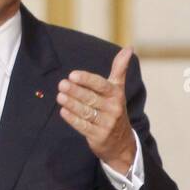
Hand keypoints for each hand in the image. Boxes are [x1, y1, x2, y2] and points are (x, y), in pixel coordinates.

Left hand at [57, 47, 136, 173]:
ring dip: (72, 104)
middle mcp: (113, 109)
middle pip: (92, 98)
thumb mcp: (118, 89)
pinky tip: (63, 111)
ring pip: (86, 112)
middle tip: (61, 84)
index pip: (102, 85)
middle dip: (76, 91)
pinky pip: (83, 126)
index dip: (88, 80)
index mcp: (117, 95)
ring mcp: (106, 123)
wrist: (121, 142)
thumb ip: (119, 69)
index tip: (73, 74)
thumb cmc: (114, 109)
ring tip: (59, 96)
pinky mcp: (98, 136)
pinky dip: (72, 119)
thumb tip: (129, 47)